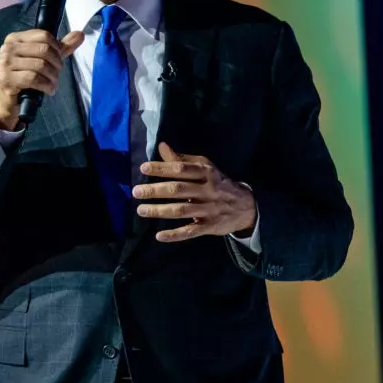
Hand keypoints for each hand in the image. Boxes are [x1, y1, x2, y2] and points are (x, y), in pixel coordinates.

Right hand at [0, 29, 84, 130]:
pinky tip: (48, 90)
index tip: (58, 59)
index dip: (57, 49)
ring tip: (53, 84)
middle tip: (57, 73)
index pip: (44, 36)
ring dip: (52, 77)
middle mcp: (8, 48)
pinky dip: (46, 85)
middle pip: (44, 50)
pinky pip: (33, 79)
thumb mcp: (44, 59)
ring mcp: (5, 63)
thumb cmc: (26, 77)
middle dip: (56, 64)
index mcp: (15, 38)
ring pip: (40, 65)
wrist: (8, 100)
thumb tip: (80, 35)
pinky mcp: (7, 79)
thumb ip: (61, 47)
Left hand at [132, 142, 256, 242]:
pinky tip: (159, 236)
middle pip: (178, 190)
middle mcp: (207, 190)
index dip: (162, 168)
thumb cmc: (218, 183)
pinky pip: (190, 231)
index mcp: (206, 173)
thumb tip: (162, 146)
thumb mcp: (204, 167)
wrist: (246, 206)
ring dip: (159, 211)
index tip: (144, 169)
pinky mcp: (210, 226)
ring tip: (141, 210)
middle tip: (136, 192)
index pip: (181, 169)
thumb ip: (182, 159)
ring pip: (181, 210)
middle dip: (155, 191)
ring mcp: (209, 209)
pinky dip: (175, 235)